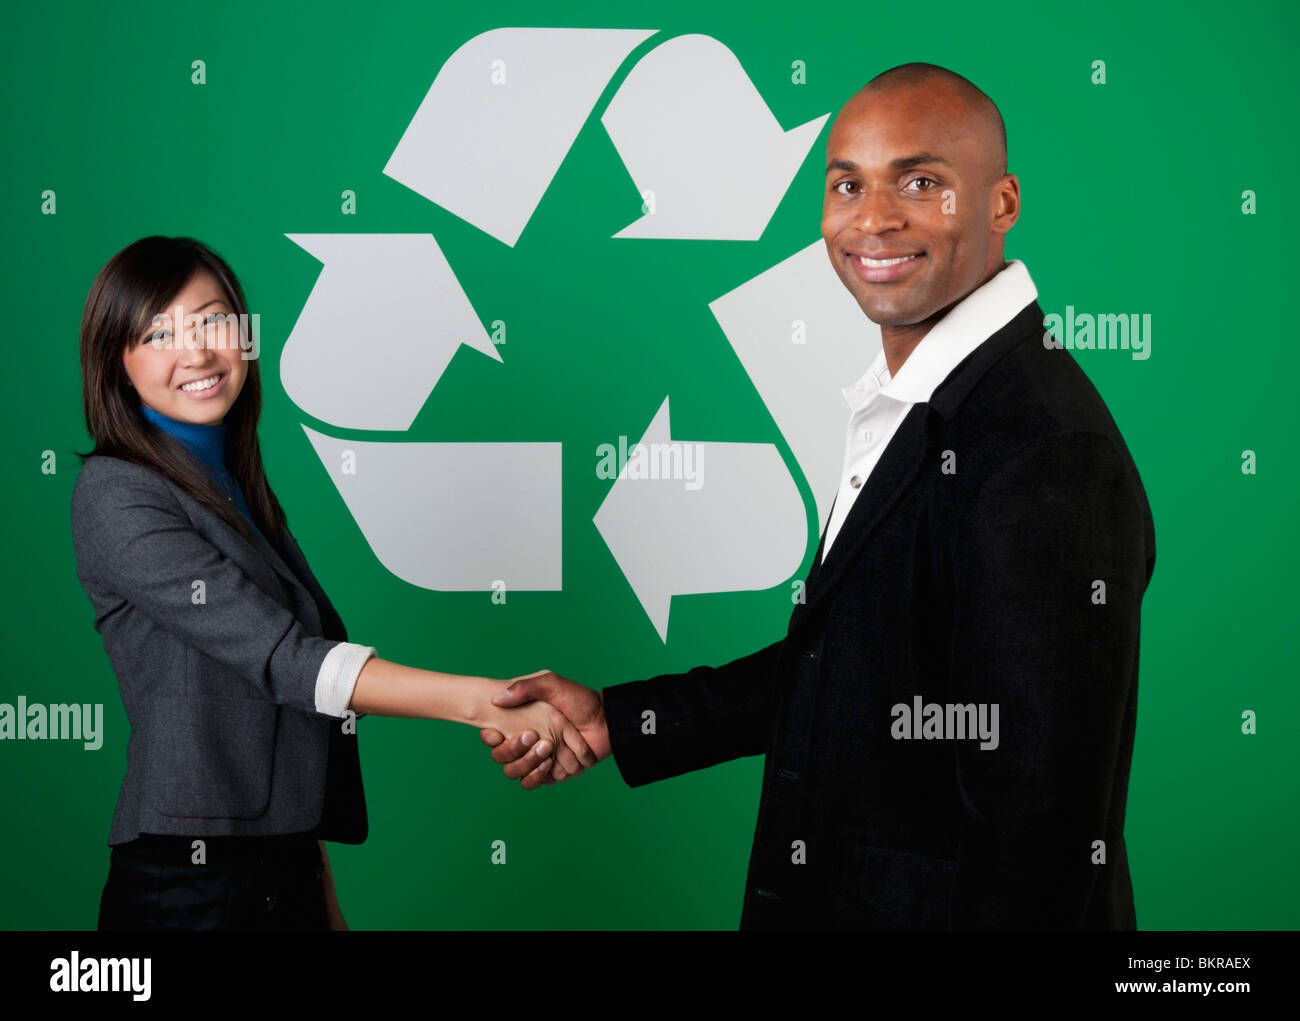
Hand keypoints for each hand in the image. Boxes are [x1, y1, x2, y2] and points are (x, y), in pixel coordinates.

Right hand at [479, 670, 609, 789]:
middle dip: (513, 750)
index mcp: (519, 721)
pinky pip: (533, 783)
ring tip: (546, 751)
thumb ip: (524, 687)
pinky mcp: (548, 773)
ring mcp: (535, 759)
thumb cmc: (579, 700)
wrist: (605, 721)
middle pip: (500, 757)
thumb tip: (496, 699)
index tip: (498, 733)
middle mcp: (524, 742)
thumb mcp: (552, 684)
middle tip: (532, 736)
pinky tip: (549, 764)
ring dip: (527, 763)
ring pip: (514, 773)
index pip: (491, 736)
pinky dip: (539, 776)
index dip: (490, 738)